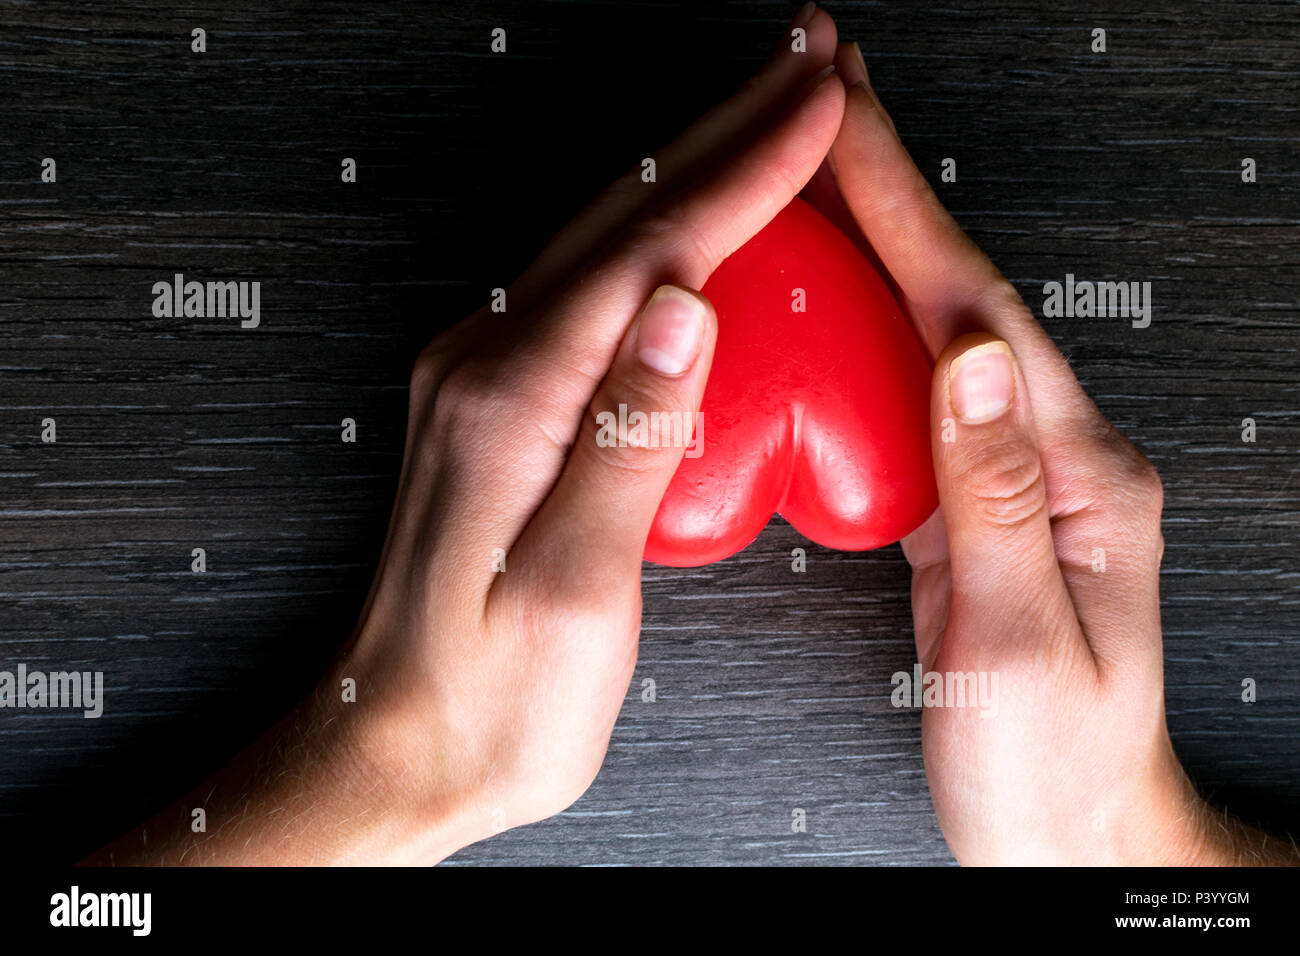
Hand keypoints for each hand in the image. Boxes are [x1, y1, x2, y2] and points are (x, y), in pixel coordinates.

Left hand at [87, 5, 846, 864]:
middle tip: (809, 67)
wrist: (403, 739)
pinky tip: (708, 232)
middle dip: (729, 129)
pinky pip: (593, 287)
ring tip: (774, 120)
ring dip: (698, 169)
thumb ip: (625, 441)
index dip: (749, 168)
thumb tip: (685, 312)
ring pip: (609, 237)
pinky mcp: (500, 402)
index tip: (818, 105)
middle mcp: (485, 368)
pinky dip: (666, 235)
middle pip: (628, 213)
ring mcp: (487, 378)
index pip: (655, 250)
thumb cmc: (492, 692)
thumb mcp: (574, 588)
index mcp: (511, 401)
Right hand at [815, 38, 1296, 864]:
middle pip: (954, 294)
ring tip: (806, 176)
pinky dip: (851, 331)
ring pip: (922, 332)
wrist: (1069, 823)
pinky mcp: (965, 504)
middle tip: (822, 102)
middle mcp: (1049, 457)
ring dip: (867, 243)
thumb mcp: (1017, 639)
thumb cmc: (1054, 755)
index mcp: (1078, 478)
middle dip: (886, 187)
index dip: (906, 208)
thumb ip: (994, 494)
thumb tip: (967, 358)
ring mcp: (1005, 475)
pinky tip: (814, 305)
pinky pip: (901, 394)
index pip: (976, 312)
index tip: (848, 123)